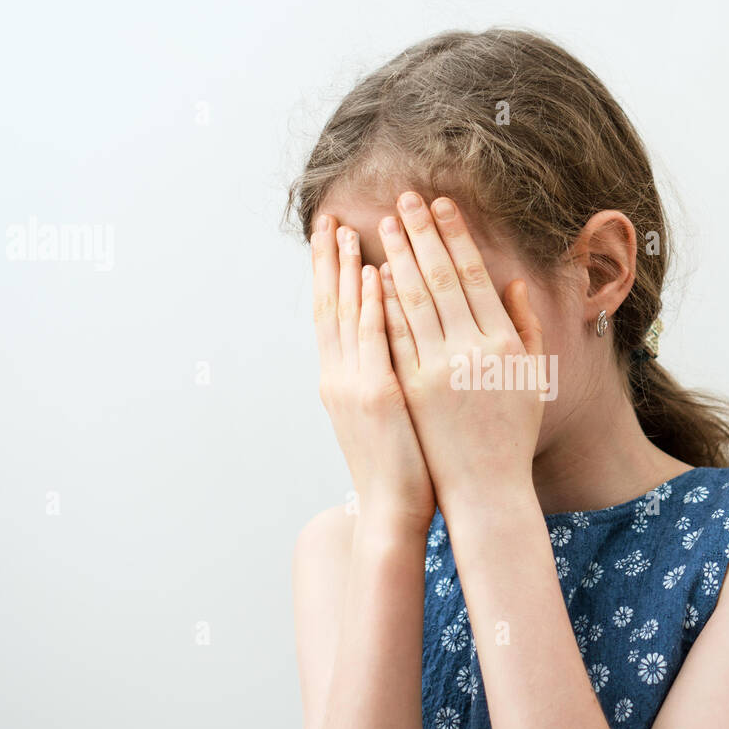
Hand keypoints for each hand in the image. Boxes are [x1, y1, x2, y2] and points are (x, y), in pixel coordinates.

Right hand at [311, 214, 434, 536]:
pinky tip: (376, 273)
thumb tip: (393, 341)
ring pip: (349, 315)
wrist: (392, 510)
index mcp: (343, 378)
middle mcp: (340, 376)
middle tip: (326, 218)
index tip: (332, 237)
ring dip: (347, 269)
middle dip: (328, 260)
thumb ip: (385, 371)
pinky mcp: (377, 396)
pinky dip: (372, 304)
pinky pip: (375, 340)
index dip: (330, 274)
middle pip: (331, 306)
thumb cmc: (402, 463)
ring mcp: (355, 384)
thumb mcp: (388, 412)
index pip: (334, 315)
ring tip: (348, 229)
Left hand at [377, 192, 546, 509]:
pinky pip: (393, 336)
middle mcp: (471, 350)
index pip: (474, 275)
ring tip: (383, 224)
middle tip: (405, 198)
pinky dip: (382, 302)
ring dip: (397, 257)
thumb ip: (525, 327)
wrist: (486, 488)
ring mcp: (437, 369)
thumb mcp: (531, 377)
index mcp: (503, 342)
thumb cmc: (511, 434)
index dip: (456, 236)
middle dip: (422, 234)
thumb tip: (512, 282)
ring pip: (412, 300)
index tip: (442, 204)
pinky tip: (370, 275)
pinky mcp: (410, 389)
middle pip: (440, 278)